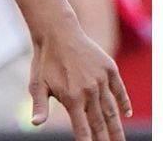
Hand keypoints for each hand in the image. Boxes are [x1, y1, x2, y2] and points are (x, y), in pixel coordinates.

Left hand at [29, 25, 130, 139]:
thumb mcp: (37, 84)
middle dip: (105, 138)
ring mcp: (101, 80)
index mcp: (71, 98)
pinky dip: (124, 102)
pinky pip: (120, 90)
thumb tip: (35, 124)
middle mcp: (89, 91)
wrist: (57, 32)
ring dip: (117, 126)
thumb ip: (40, 106)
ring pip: (112, 109)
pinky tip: (127, 114)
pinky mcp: (109, 69)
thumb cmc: (44, 60)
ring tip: (120, 140)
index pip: (82, 128)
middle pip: (99, 122)